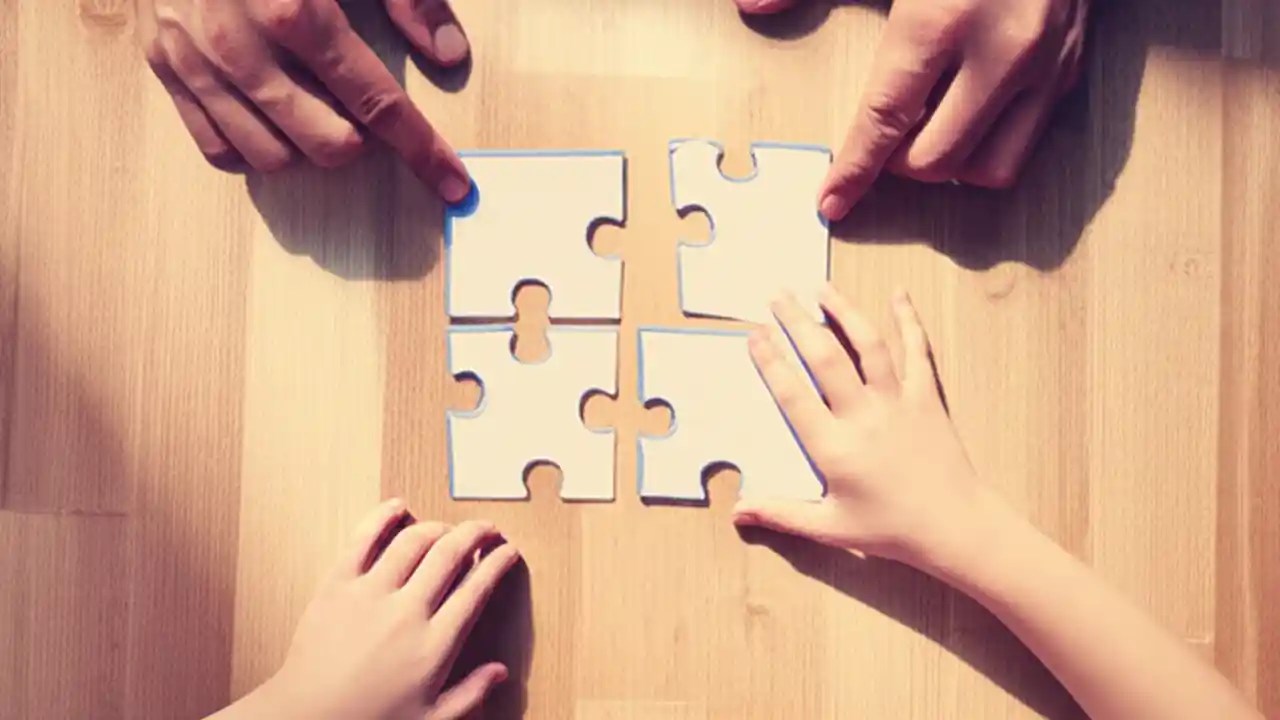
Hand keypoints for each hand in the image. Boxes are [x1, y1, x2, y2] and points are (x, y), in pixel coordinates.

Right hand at [138, 0, 472, 200]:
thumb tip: (449, 55)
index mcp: (296, 12)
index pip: (377, 105)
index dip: (422, 150)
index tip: (453, 184)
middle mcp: (242, 47)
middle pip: (328, 146)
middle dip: (359, 140)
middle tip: (359, 106)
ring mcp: (196, 59)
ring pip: (271, 157)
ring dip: (306, 146)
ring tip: (315, 108)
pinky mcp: (162, 63)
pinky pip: (216, 146)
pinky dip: (252, 145)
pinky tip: (272, 117)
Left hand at [228, 500, 520, 719]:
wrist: (307, 717)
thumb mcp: (429, 719)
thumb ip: (469, 693)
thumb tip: (500, 672)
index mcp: (434, 644)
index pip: (477, 589)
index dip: (497, 564)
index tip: (507, 552)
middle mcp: (407, 612)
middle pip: (451, 554)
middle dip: (476, 534)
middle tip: (487, 529)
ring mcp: (371, 594)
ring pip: (414, 541)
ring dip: (438, 526)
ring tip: (449, 527)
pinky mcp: (338, 584)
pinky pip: (363, 539)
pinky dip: (383, 517)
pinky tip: (398, 508)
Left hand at [734, 0, 1088, 220]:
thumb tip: (752, 4)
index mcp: (942, 19)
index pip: (886, 118)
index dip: (854, 169)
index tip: (832, 202)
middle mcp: (1001, 50)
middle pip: (936, 160)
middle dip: (898, 164)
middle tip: (882, 139)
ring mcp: (1047, 63)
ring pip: (991, 168)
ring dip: (949, 165)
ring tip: (927, 131)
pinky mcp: (1074, 67)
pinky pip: (1028, 141)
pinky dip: (989, 145)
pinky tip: (966, 116)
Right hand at [735, 288, 990, 571]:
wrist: (955, 526)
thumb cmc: (891, 530)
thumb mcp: (830, 526)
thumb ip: (781, 513)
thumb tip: (737, 511)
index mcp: (835, 448)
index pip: (794, 395)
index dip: (771, 361)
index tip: (754, 334)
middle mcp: (864, 416)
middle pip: (825, 357)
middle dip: (797, 322)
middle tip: (777, 296)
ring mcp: (898, 402)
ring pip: (868, 344)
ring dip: (844, 311)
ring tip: (822, 288)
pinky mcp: (926, 397)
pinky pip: (917, 351)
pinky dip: (909, 319)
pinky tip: (899, 295)